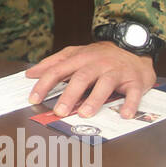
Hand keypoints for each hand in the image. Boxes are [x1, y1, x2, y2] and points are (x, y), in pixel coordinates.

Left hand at [25, 42, 155, 118]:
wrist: (134, 51)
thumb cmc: (101, 57)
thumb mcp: (76, 55)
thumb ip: (53, 63)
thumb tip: (30, 74)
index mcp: (81, 57)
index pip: (58, 70)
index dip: (45, 84)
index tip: (33, 98)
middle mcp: (98, 63)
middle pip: (81, 77)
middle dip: (69, 95)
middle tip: (59, 111)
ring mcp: (117, 71)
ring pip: (105, 83)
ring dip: (95, 99)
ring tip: (85, 114)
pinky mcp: (134, 80)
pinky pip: (133, 93)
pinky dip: (130, 104)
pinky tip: (124, 115)